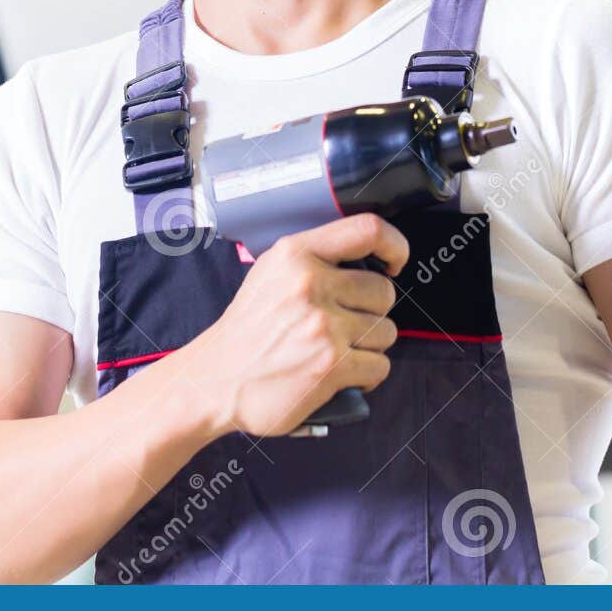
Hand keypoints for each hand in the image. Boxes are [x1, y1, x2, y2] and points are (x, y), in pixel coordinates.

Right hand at [177, 213, 407, 437]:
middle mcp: (310, 284)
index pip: (367, 230)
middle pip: (384, 291)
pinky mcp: (331, 365)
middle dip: (372, 312)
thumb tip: (365, 257)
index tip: (395, 262)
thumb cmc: (248, 331)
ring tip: (339, 351)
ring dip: (370, 345)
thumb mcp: (269, 274)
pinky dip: (367, 375)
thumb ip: (312, 260)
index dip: (394, 245)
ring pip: (386, 331)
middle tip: (347, 325)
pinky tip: (343, 374)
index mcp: (295, 254)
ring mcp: (323, 325)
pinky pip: (379, 365)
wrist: (216, 381)